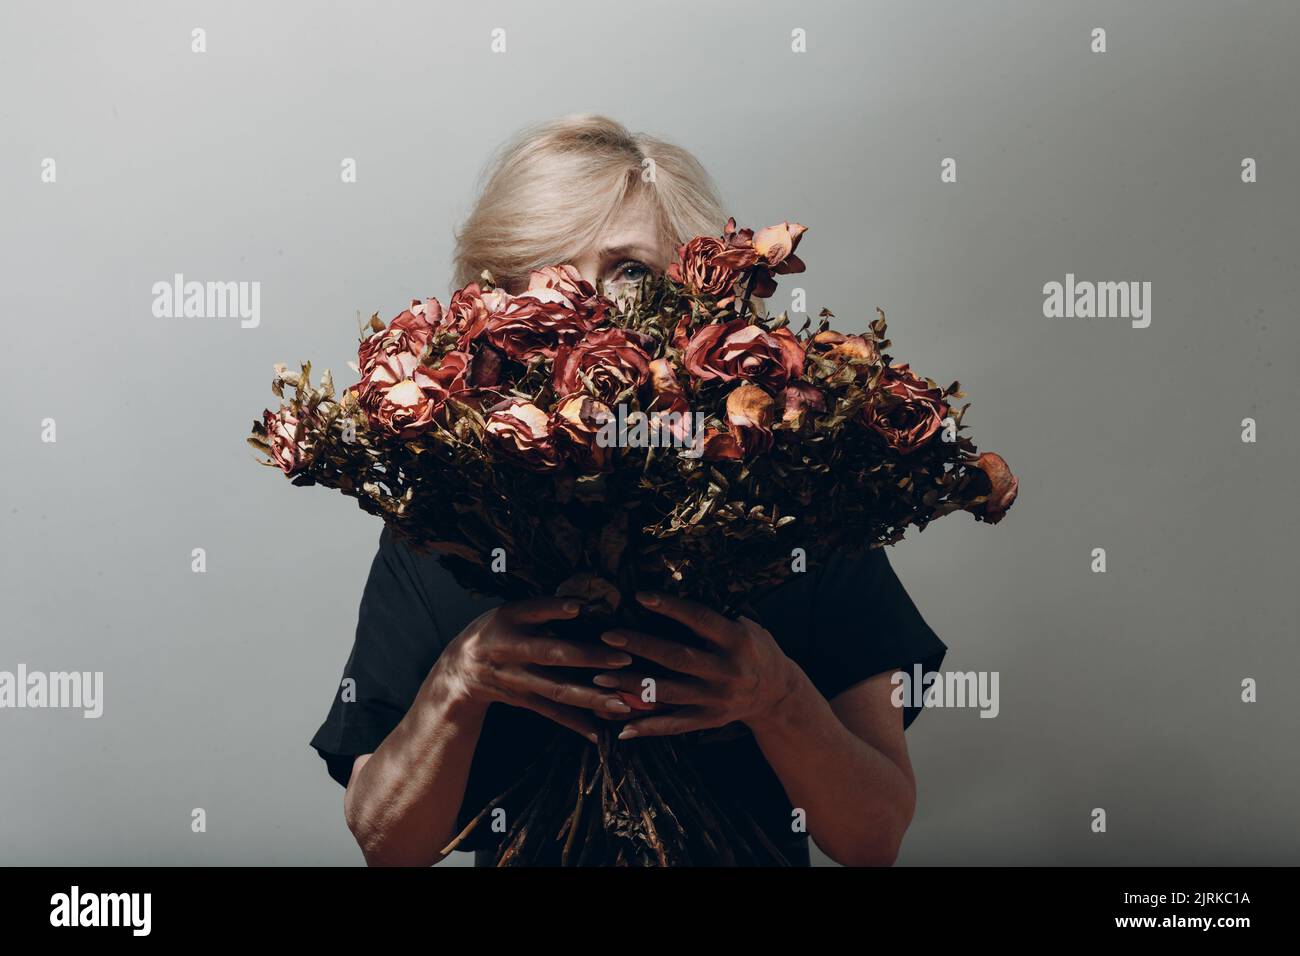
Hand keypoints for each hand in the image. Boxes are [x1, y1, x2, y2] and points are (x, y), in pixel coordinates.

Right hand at [438, 597, 634, 741]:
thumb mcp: (510, 612)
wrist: (461, 671)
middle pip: (552, 654)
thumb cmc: (497, 631)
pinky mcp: (524, 700)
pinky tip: (601, 734)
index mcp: (508, 620)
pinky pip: (553, 713)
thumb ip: (543, 609)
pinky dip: (577, 724)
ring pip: (557, 689)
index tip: (579, 606)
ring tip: (620, 703)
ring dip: (591, 697)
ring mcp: (518, 679)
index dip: (553, 609)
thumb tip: (588, 603)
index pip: (532, 611)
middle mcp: (512, 650)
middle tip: (623, 658)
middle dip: (588, 657)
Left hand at [593, 592, 799, 738]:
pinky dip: (647, 726)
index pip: (699, 619)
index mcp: (736, 640)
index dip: (670, 607)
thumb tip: (673, 585)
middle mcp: (727, 671)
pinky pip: (674, 724)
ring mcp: (717, 699)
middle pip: (677, 658)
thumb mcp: (744, 625)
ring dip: (631, 685)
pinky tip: (621, 728)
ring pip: (668, 692)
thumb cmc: (753, 647)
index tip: (639, 596)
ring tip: (600, 676)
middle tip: (607, 635)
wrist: (777, 693)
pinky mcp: (709, 720)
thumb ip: (713, 615)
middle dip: (640, 646)